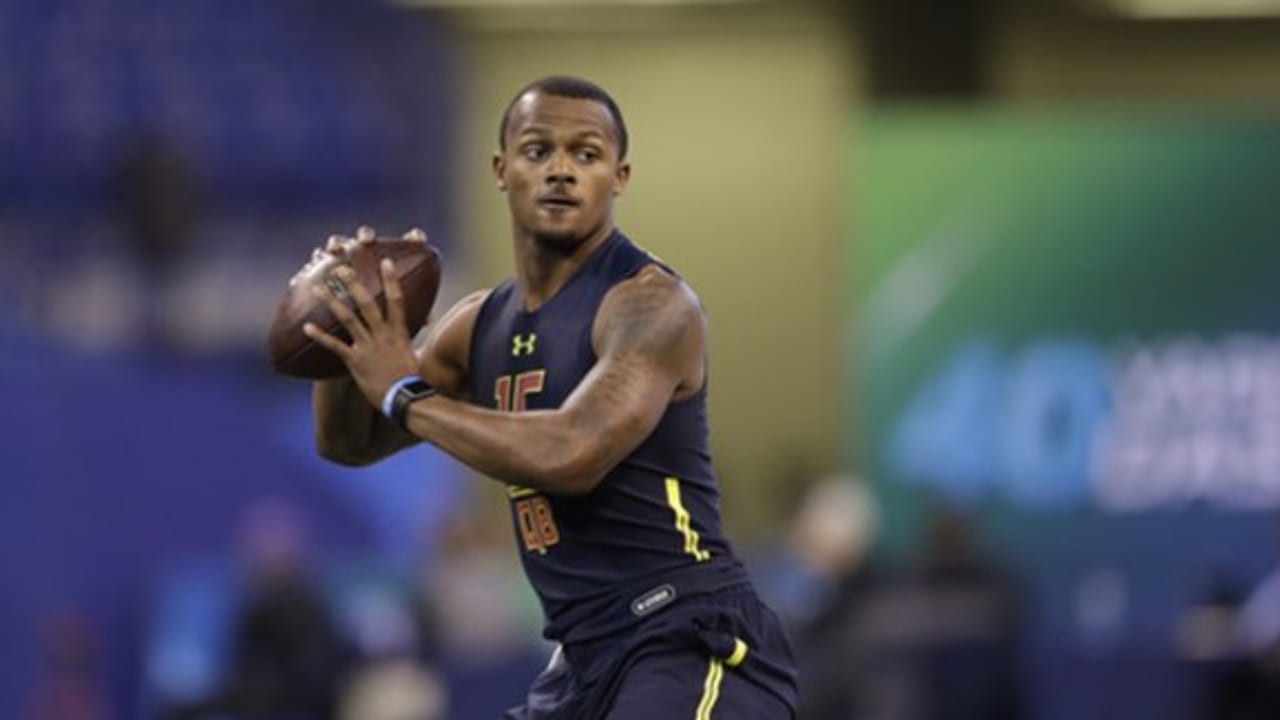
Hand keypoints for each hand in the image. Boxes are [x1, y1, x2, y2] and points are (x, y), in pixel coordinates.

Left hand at [302, 253, 420, 410]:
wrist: (405, 398)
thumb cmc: (411, 379)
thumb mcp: (413, 353)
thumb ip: (410, 336)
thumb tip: (423, 324)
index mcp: (398, 332)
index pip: (396, 300)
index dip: (391, 280)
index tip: (385, 262)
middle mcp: (383, 335)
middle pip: (367, 303)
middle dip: (354, 284)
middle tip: (341, 268)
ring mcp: (368, 347)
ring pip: (348, 319)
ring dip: (332, 301)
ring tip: (318, 288)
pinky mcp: (355, 361)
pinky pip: (335, 346)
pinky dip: (320, 336)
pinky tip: (307, 326)